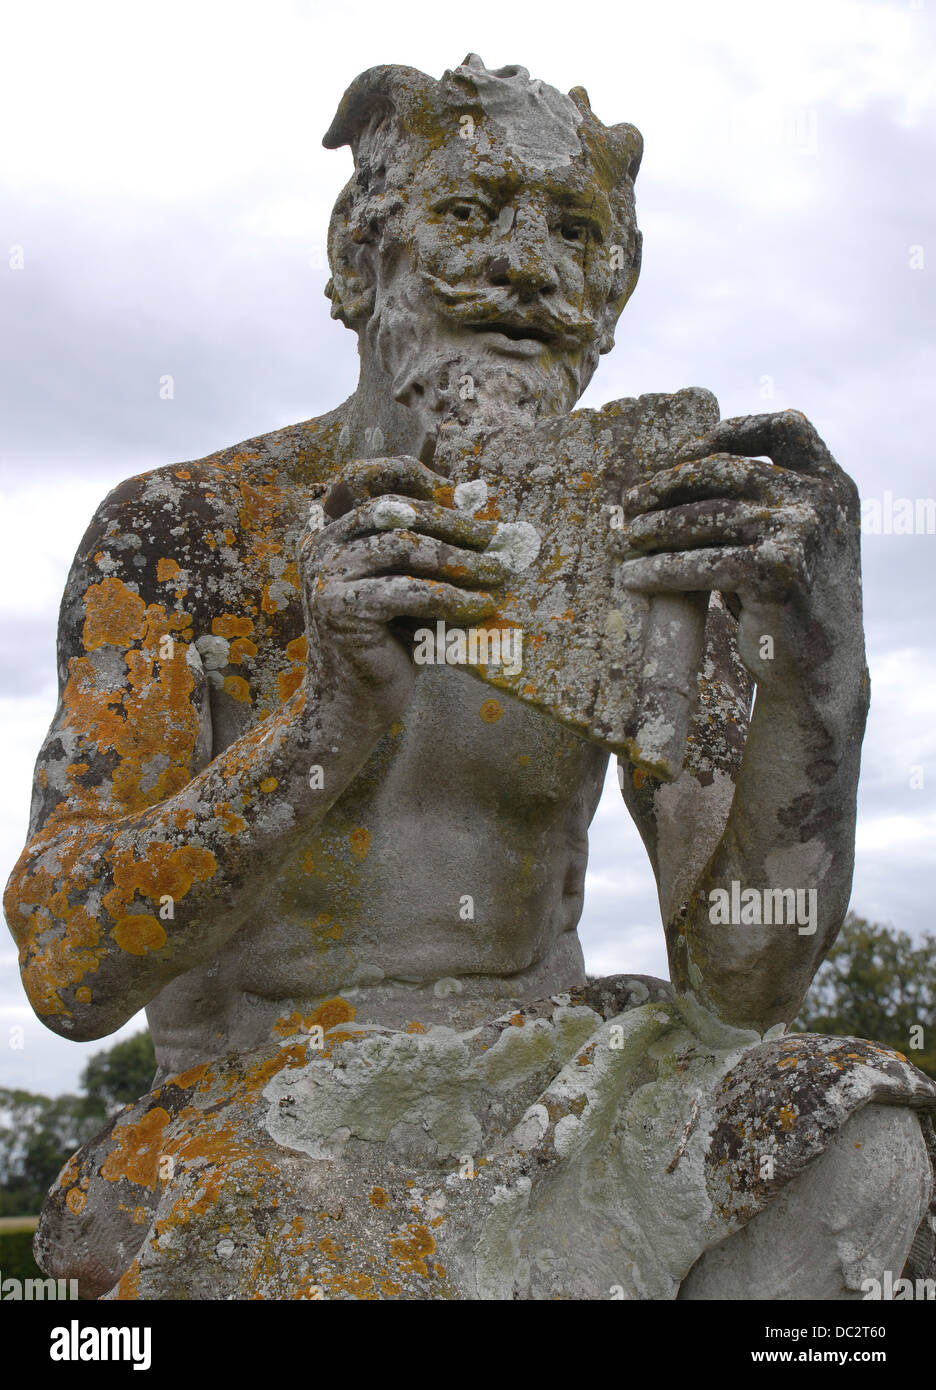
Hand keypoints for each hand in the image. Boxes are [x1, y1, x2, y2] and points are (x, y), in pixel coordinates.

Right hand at [299, 455, 503, 726]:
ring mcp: (323, 574)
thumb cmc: (392, 646)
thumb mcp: (413, 587)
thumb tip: (487, 518)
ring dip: (459, 559)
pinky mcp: (337, 606)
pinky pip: (409, 590)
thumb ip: (431, 552)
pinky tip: (482, 608)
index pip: (360, 477)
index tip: (456, 492)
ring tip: (497, 573)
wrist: (355, 708)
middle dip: (450, 521)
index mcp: (330, 532)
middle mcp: (319, 545)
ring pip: (402, 546)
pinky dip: (453, 598)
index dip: (408, 473)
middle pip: (392, 510)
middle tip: (495, 538)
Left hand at [615, 410, 864, 697]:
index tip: (680, 451)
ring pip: (706, 516)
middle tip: (630, 503)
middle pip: (726, 468)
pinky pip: (700, 562)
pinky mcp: (776, 572)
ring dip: (655, 527)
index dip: (730, 431)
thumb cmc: (789, 602)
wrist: (819, 671)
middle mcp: (821, 500)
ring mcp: (801, 533)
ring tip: (624, 539)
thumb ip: (762, 500)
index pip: (786, 427)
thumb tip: (678, 469)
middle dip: (669, 482)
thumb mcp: (789, 537)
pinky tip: (633, 577)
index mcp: (832, 483)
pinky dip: (659, 569)